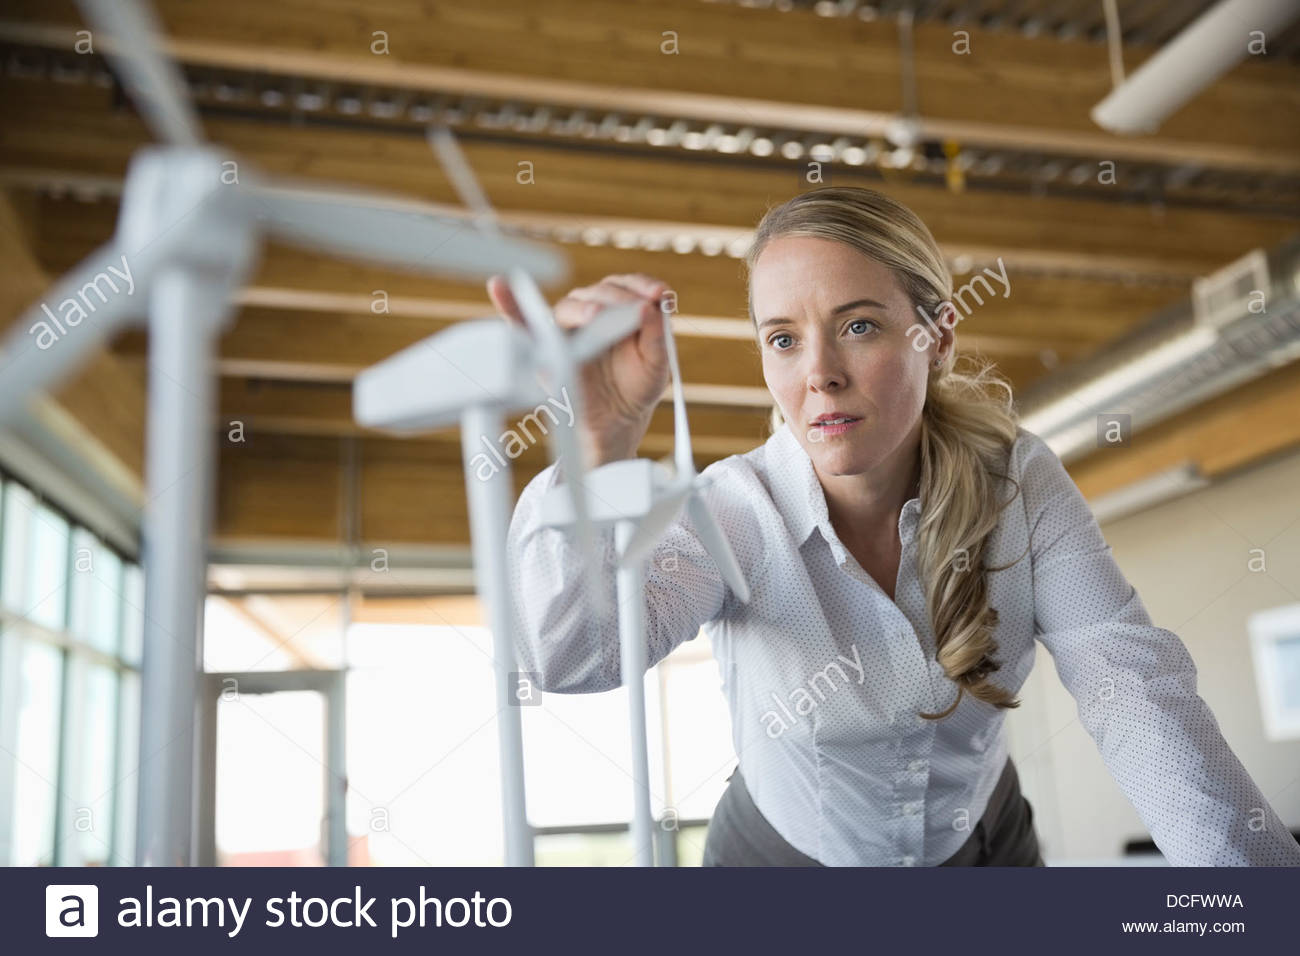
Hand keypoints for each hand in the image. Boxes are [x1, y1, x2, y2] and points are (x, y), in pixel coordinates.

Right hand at [486, 272, 671, 464]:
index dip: (641, 286)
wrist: (616, 422)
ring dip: (582, 308)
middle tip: (633, 309)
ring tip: (595, 315)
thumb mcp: (657, 363)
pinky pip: (520, 324)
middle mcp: (590, 313)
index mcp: (619, 309)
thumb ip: (657, 335)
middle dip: (616, 299)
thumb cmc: (636, 387)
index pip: (626, 286)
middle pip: (598, 293)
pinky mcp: (546, 349)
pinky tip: (499, 286)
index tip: (657, 294)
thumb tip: (652, 306)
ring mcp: (566, 329)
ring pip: (568, 307)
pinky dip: (509, 305)